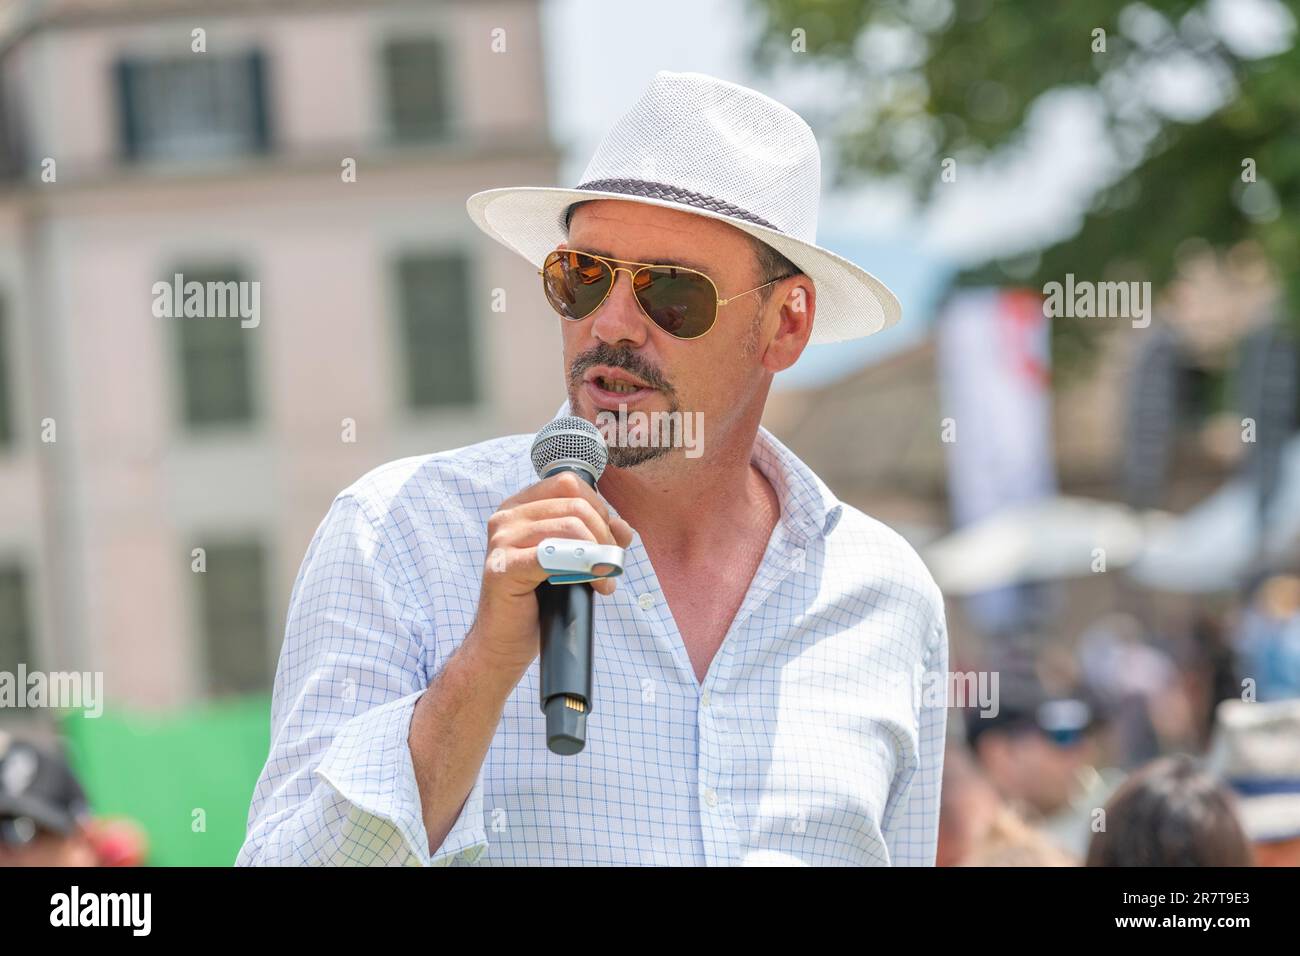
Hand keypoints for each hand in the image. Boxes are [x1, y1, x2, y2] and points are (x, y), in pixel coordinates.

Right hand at [467, 472, 633, 679]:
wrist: (505, 641)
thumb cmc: (538, 599)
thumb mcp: (571, 559)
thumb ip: (596, 537)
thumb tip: (623, 527)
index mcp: (520, 506)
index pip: (568, 483)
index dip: (599, 508)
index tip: (608, 539)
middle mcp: (507, 516)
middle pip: (574, 505)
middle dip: (604, 536)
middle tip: (611, 566)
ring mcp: (501, 540)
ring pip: (570, 528)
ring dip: (598, 556)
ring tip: (604, 581)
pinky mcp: (502, 568)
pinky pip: (553, 557)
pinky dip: (583, 569)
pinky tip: (592, 585)